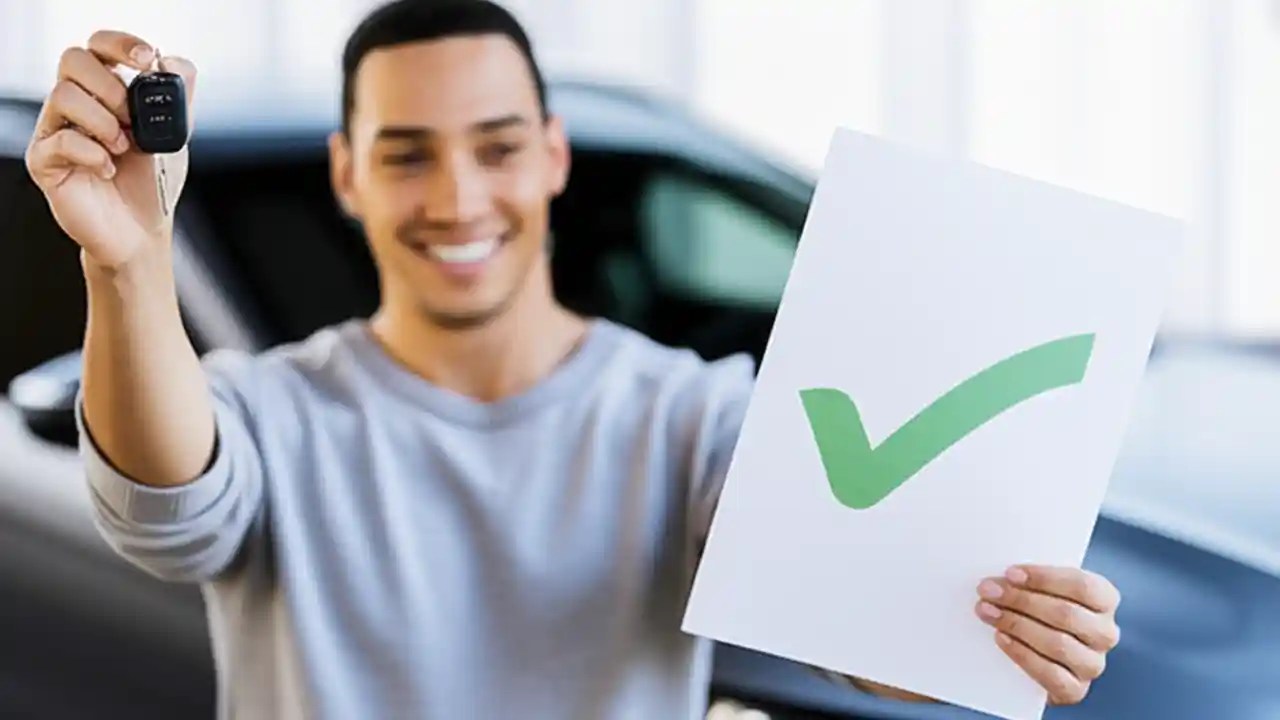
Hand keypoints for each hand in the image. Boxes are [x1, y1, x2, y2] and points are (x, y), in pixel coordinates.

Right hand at [24, 30, 195, 269]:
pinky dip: (93, 153)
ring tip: (123, 149)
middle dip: (110, 84)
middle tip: (131, 117)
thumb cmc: (152, 180)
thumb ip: (178, 97)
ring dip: (104, 122)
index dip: (120, 44)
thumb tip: (173, 62)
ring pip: (63, 95)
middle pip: (73, 59)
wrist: (142, 230)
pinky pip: (61, 141)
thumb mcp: (175, 134)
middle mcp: (76, 105)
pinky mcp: (45, 161)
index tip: (147, 59)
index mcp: (105, 91)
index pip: (99, 47)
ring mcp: (56, 130)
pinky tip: (108, 169)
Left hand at [975, 565, 1120, 704]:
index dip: (1045, 578)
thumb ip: (1032, 581)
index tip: (1010, 573)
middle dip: (1022, 600)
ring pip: (1058, 643)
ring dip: (1017, 625)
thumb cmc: (1041, 611)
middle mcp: (1105, 633)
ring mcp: (1092, 664)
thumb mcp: (1043, 590)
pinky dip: (1022, 654)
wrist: (1040, 656)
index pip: (1083, 586)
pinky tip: (1000, 638)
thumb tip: (1001, 577)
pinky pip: (1050, 674)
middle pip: (1066, 614)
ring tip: (988, 612)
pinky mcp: (1076, 690)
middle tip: (988, 591)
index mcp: (1104, 600)